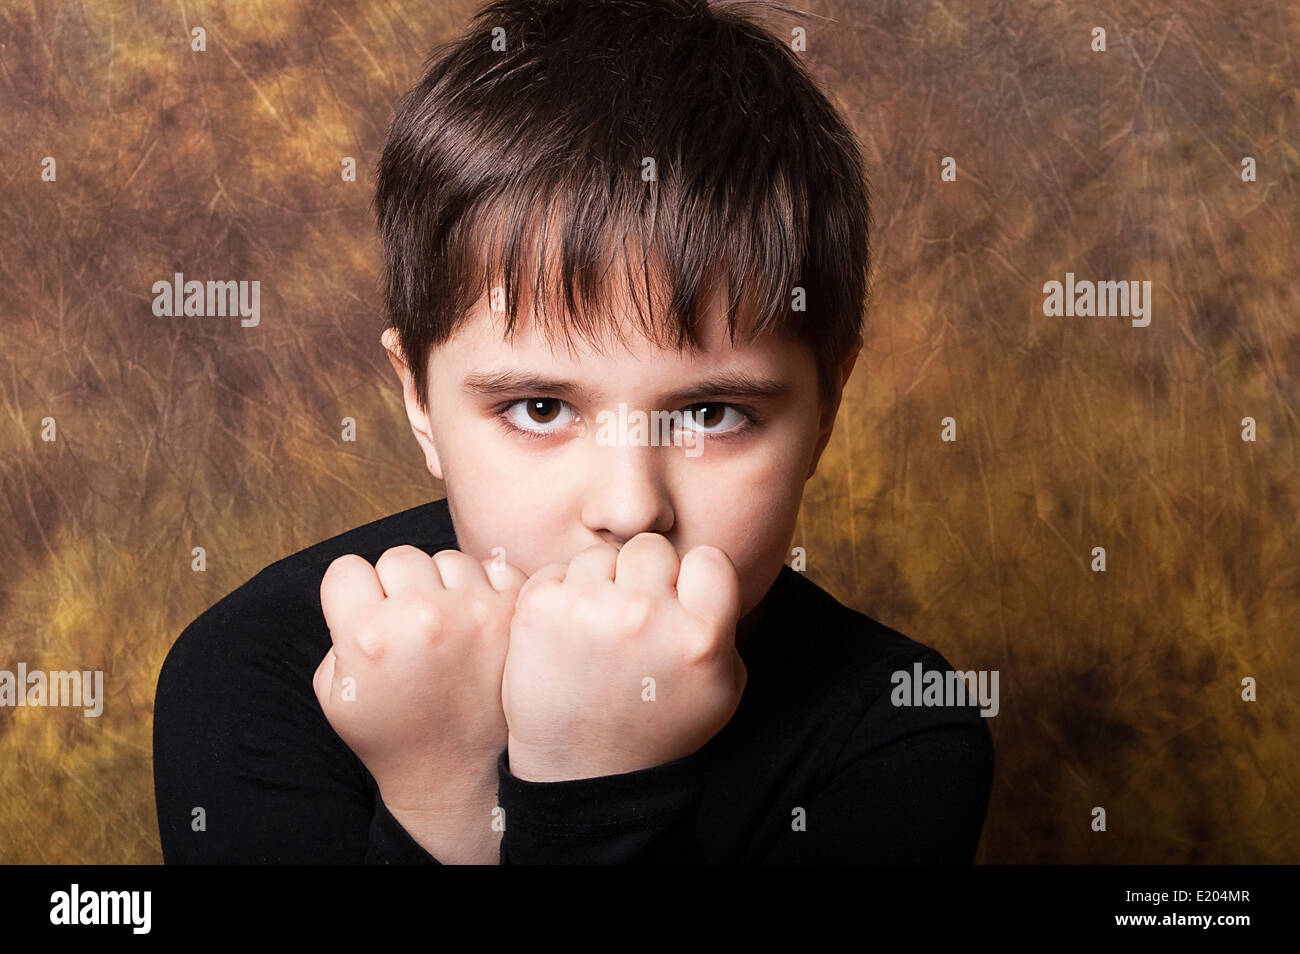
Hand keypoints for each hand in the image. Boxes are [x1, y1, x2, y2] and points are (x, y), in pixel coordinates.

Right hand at [312, 545, 525, 863]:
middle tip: (407, 627)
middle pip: (396, 557)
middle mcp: (422, 617)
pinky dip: (481, 589)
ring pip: (444, 559)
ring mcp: (473, 612)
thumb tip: (362, 587)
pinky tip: (473, 626)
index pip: (346, 569)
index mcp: (369, 636)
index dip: (352, 594)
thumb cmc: (392, 732)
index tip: (366, 617)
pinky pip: (489, 569)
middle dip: (396, 588)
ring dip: (440, 586)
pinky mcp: (512, 613)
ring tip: (443, 629)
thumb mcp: (334, 692)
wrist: (457, 772)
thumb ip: (337, 630)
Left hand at [501, 533, 746, 781]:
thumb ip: (723, 625)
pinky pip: (559, 572)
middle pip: (650, 548)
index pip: (708, 559)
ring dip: (599, 585)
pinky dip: (561, 597)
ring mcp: (588, 610)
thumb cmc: (658, 726)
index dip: (693, 580)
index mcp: (699, 636)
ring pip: (601, 556)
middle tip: (632, 621)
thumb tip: (706, 572)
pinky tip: (566, 635)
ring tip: (596, 634)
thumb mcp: (722, 688)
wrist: (583, 774)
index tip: (678, 606)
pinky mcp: (539, 609)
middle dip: (643, 577)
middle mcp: (646, 616)